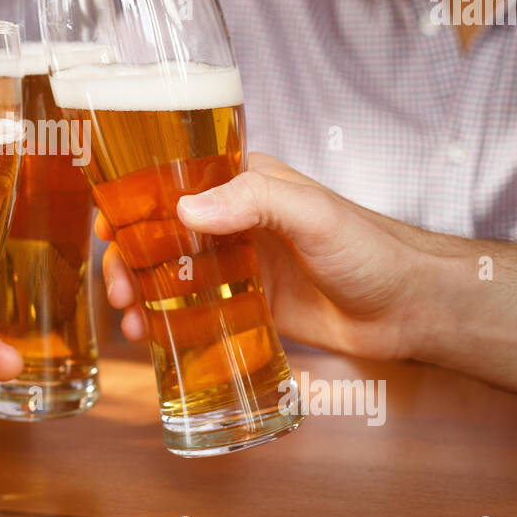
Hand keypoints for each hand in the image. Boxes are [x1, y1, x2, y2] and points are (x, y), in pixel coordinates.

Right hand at [100, 153, 457, 361]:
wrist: (412, 308)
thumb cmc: (371, 248)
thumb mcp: (312, 213)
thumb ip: (254, 201)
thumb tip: (186, 210)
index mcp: (244, 182)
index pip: (173, 180)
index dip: (132, 200)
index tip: (105, 225)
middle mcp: (234, 219)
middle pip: (161, 231)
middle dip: (128, 256)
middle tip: (118, 287)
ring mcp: (237, 263)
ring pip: (170, 271)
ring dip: (140, 289)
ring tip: (130, 317)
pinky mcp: (246, 303)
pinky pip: (192, 308)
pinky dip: (164, 319)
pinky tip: (148, 335)